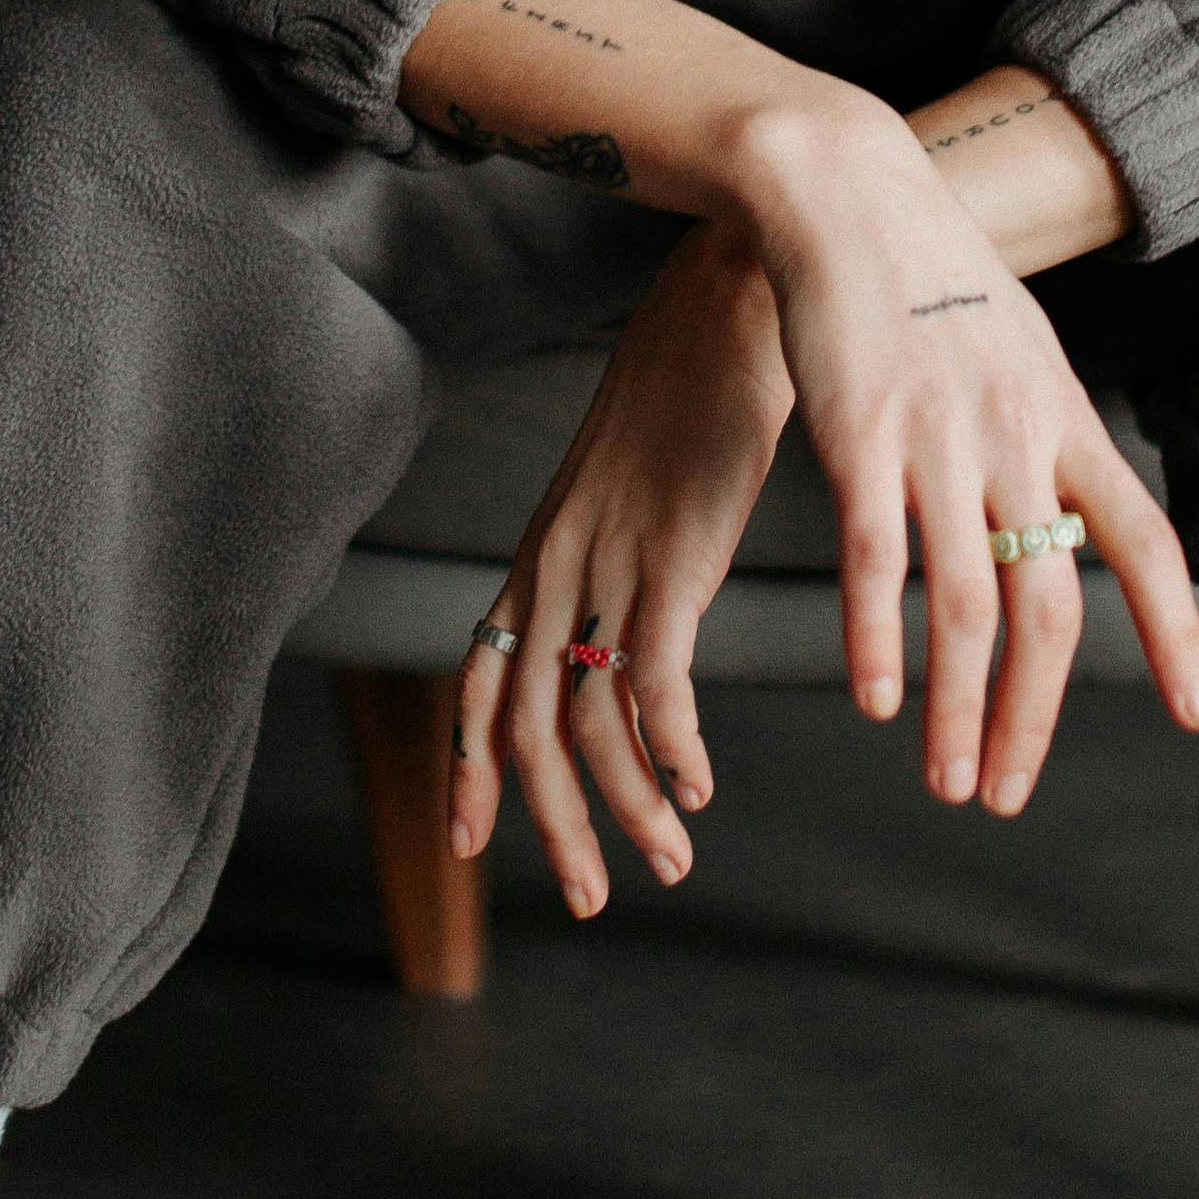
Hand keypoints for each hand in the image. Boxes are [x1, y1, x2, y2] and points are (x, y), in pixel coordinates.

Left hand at [451, 215, 793, 913]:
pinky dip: (670, 751)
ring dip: (623, 807)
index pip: (476, 672)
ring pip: (583, 719)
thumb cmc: (700, 384)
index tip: (470, 839)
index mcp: (545, 545)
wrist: (732, 302)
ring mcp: (609, 562)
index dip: (466, 764)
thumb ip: (627, 544)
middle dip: (549, 822)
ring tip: (667, 863)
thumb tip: (642, 603)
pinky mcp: (671, 560)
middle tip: (585, 895)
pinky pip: (652, 684)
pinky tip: (696, 789)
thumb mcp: (638, 476)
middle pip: (518, 723)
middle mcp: (557, 561)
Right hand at [746, 102, 1198, 819]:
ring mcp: (939, 440)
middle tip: (1007, 793)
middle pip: (1049, 607)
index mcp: (1065, 422)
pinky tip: (878, 700)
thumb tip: (1064, 520)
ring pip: (966, 607)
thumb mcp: (1020, 351)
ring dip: (959, 710)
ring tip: (949, 778)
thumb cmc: (931, 276)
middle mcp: (1017, 439)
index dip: (1174, 634)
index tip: (1197, 715)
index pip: (1145, 543)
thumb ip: (1043, 439)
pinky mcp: (859, 437)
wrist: (849, 193)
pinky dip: (879, 642)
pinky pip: (879, 561)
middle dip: (1034, 717)